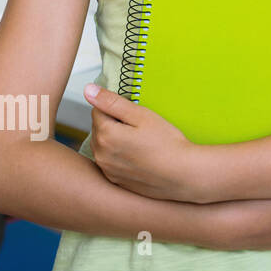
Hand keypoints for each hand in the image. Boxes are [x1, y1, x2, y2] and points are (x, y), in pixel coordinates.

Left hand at [86, 83, 201, 201]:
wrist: (182, 174)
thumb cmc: (166, 143)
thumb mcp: (142, 115)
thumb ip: (113, 102)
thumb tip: (88, 90)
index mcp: (105, 134)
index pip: (98, 110)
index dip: (117, 108)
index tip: (135, 114)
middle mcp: (100, 154)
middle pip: (99, 129)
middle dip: (114, 124)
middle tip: (141, 128)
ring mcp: (107, 169)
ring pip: (103, 146)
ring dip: (115, 141)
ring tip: (141, 143)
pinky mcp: (115, 180)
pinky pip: (110, 162)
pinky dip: (120, 157)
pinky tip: (139, 157)